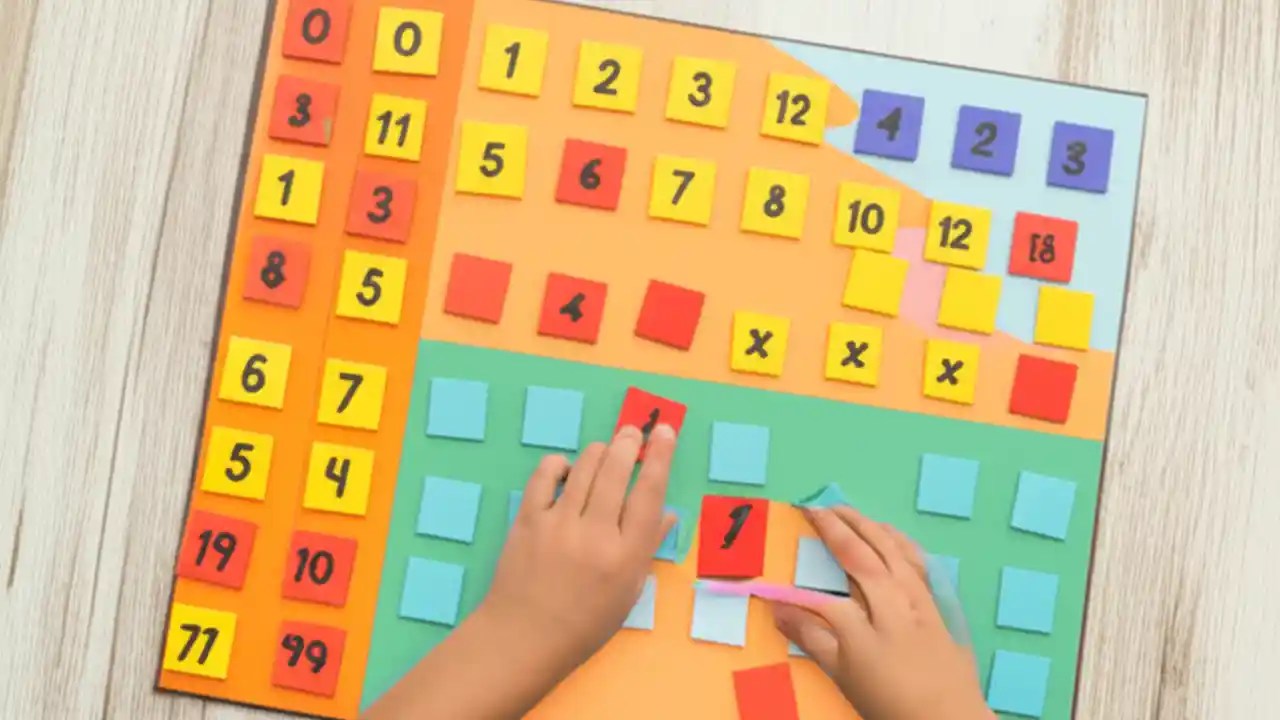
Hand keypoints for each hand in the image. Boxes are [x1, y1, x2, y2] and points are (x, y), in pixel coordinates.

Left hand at [362, 424, 676, 719]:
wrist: (523, 638)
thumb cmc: (584, 623)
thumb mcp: (627, 593)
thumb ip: (648, 549)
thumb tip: (668, 513)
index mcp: (627, 557)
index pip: (649, 494)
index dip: (660, 457)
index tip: (664, 431)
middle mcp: (596, 535)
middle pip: (616, 470)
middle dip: (628, 442)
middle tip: (632, 432)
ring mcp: (559, 525)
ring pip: (584, 466)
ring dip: (599, 450)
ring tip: (605, 450)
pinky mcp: (528, 520)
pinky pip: (545, 475)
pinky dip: (559, 464)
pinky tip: (566, 470)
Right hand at [772, 507, 992, 719]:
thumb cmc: (891, 700)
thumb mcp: (843, 674)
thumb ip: (812, 637)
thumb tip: (778, 607)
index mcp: (868, 617)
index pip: (830, 576)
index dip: (809, 557)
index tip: (794, 532)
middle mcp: (896, 600)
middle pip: (866, 553)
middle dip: (843, 526)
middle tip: (822, 506)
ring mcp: (921, 602)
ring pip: (897, 553)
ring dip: (873, 528)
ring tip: (856, 514)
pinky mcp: (939, 610)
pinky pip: (919, 564)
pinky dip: (904, 545)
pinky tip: (898, 543)